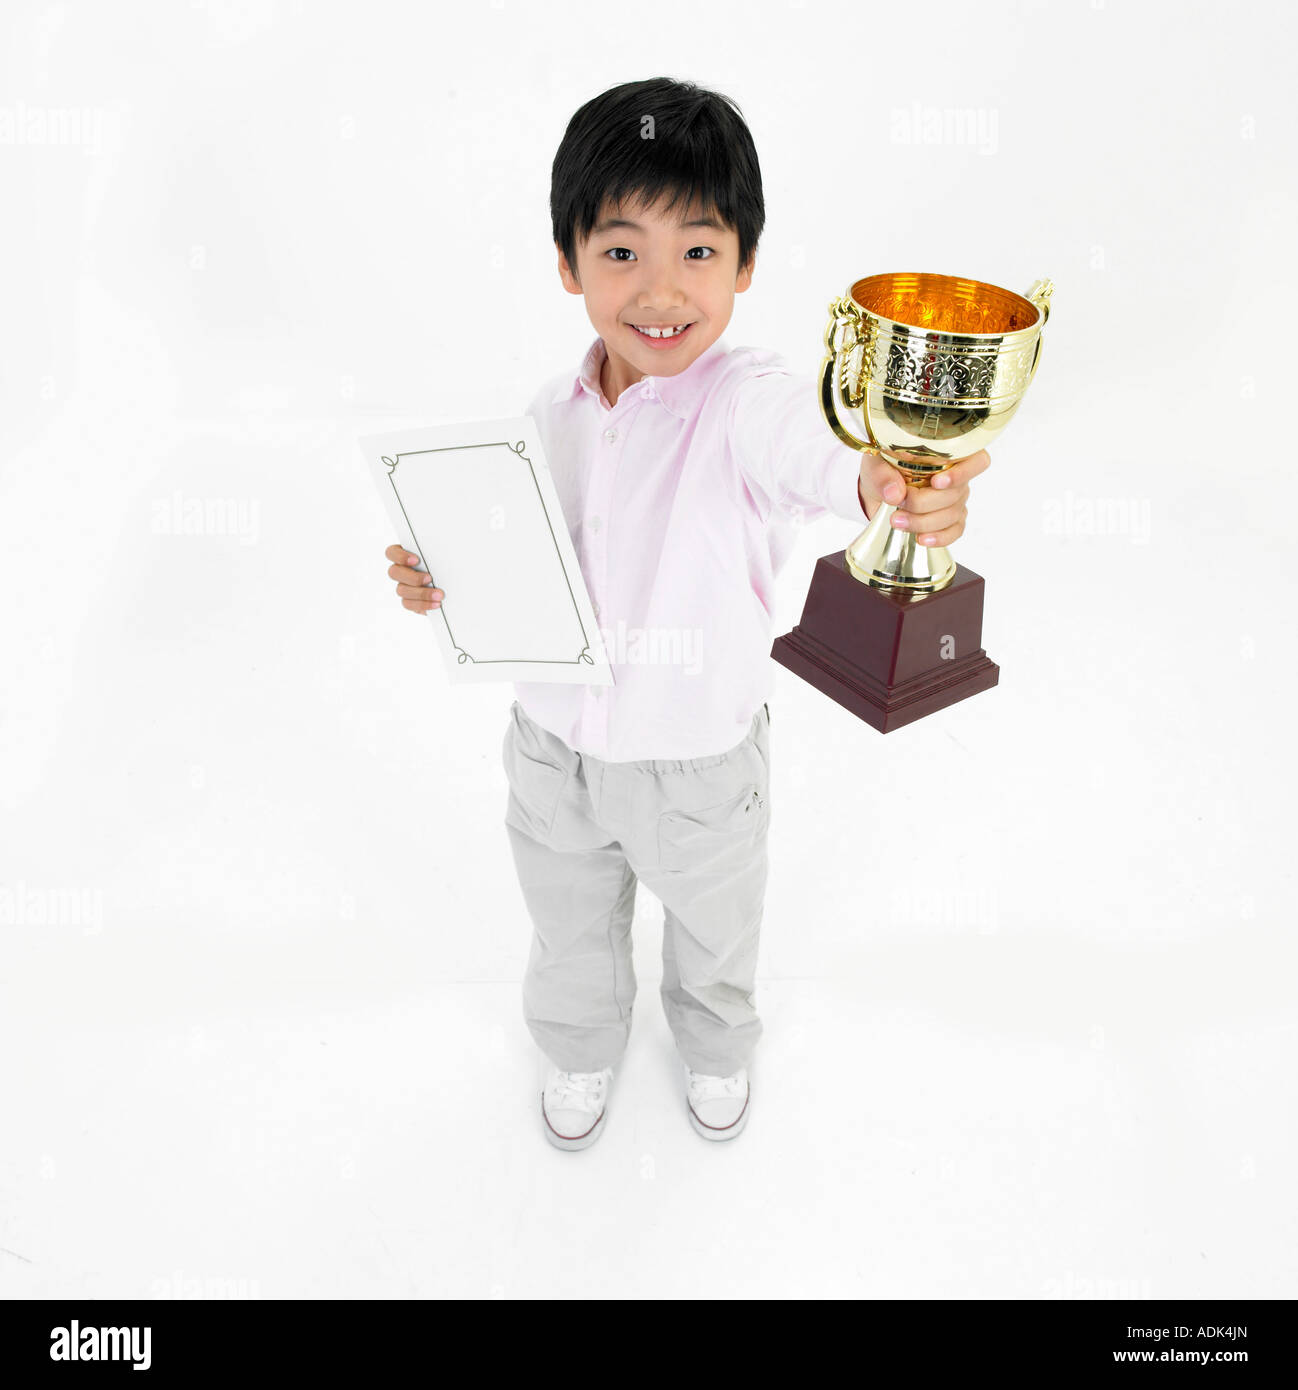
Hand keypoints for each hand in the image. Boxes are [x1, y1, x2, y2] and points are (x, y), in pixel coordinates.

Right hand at [385, 543, 443, 612]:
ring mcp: (403, 586)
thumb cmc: (446, 565)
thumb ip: (438, 552)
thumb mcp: (444, 556)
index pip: (391, 552)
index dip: (400, 556)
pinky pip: (409, 604)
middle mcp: (401, 571)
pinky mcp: (409, 601)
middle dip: (412, 577)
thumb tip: (443, 550)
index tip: (416, 560)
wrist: (455, 586)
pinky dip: (423, 604)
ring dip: (421, 593)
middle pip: (394, 572)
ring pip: (401, 590)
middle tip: (429, 578)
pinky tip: (436, 603)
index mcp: (405, 555)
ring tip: (439, 594)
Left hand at [859, 450, 991, 546]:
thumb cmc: (884, 470)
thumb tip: (895, 494)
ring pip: (952, 515)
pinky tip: (921, 538)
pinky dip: (939, 537)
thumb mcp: (876, 464)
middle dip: (924, 504)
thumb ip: (883, 475)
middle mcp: (957, 476)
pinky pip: (954, 531)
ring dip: (923, 522)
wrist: (877, 493)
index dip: (963, 473)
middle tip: (899, 504)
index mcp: (948, 454)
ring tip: (897, 521)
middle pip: (957, 494)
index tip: (936, 482)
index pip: (977, 460)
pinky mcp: (950, 520)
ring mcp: (956, 500)